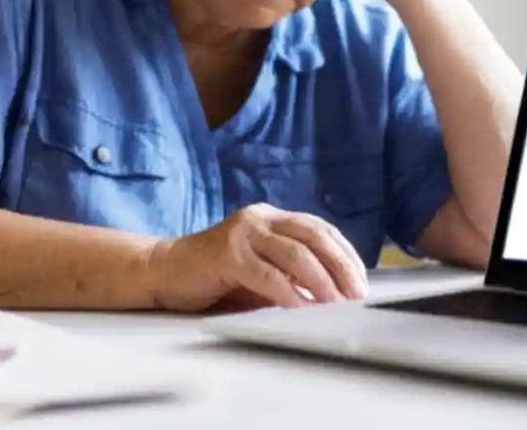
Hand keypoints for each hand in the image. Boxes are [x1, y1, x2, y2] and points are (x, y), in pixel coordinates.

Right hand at [147, 203, 368, 312]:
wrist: (164, 271)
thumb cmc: (215, 277)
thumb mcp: (261, 271)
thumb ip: (290, 274)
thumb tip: (333, 294)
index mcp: (272, 218)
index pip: (319, 229)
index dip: (345, 254)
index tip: (361, 281)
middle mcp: (260, 218)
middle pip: (314, 237)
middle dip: (341, 266)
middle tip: (357, 294)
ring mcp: (243, 233)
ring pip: (295, 254)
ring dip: (322, 281)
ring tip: (337, 303)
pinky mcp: (227, 253)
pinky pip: (267, 274)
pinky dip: (289, 293)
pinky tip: (303, 307)